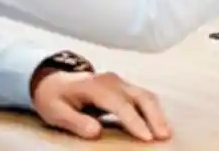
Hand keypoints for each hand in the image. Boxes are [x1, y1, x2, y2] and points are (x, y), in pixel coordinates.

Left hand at [31, 69, 169, 141]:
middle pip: (140, 96)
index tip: (146, 137)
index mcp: (96, 87)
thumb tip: (96, 132)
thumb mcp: (56, 112)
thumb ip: (75, 121)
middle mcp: (113, 81)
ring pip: (146, 95)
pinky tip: (159, 123)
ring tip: (166, 133)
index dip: (135, 121)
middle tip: (164, 136)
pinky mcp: (124, 87)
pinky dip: (154, 109)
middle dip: (155, 116)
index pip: (120, 105)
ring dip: (158, 113)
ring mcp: (120, 82)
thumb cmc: (55, 98)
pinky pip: (144, 96)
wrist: (53, 80)